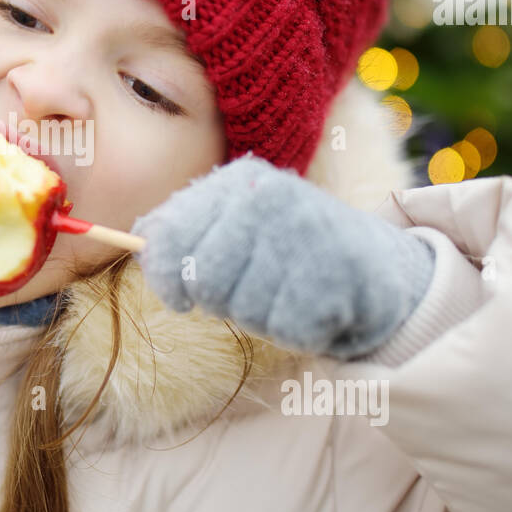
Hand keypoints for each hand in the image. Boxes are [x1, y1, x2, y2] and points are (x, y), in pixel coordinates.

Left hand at [129, 154, 435, 358]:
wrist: (375, 264)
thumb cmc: (284, 252)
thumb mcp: (230, 228)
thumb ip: (179, 231)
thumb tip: (136, 243)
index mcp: (236, 182)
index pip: (170, 238)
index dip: (167, 278)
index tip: (178, 298)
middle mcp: (269, 197)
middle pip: (206, 282)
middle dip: (222, 300)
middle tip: (251, 291)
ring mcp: (305, 230)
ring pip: (242, 309)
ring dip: (260, 316)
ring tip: (286, 292)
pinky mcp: (335, 272)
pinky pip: (282, 327)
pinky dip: (293, 329)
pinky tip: (312, 306)